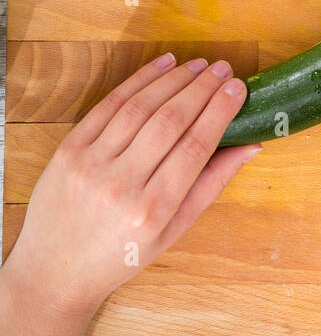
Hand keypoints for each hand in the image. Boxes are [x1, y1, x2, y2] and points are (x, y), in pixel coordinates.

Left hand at [1, 51, 258, 335]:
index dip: (220, 112)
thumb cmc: (121, 255)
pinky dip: (140, 80)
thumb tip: (251, 146)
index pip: (195, 148)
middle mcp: (120, 186)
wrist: (54, 270)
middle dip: (202, 89)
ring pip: (141, 107)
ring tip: (199, 65)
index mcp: (151, 212)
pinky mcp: (69, 149)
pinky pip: (109, 104)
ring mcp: (90, 164)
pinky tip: (163, 65)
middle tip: (223, 69)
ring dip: (174, 79)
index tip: (238, 88)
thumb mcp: (173, 231)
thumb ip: (211, 185)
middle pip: (170, 122)